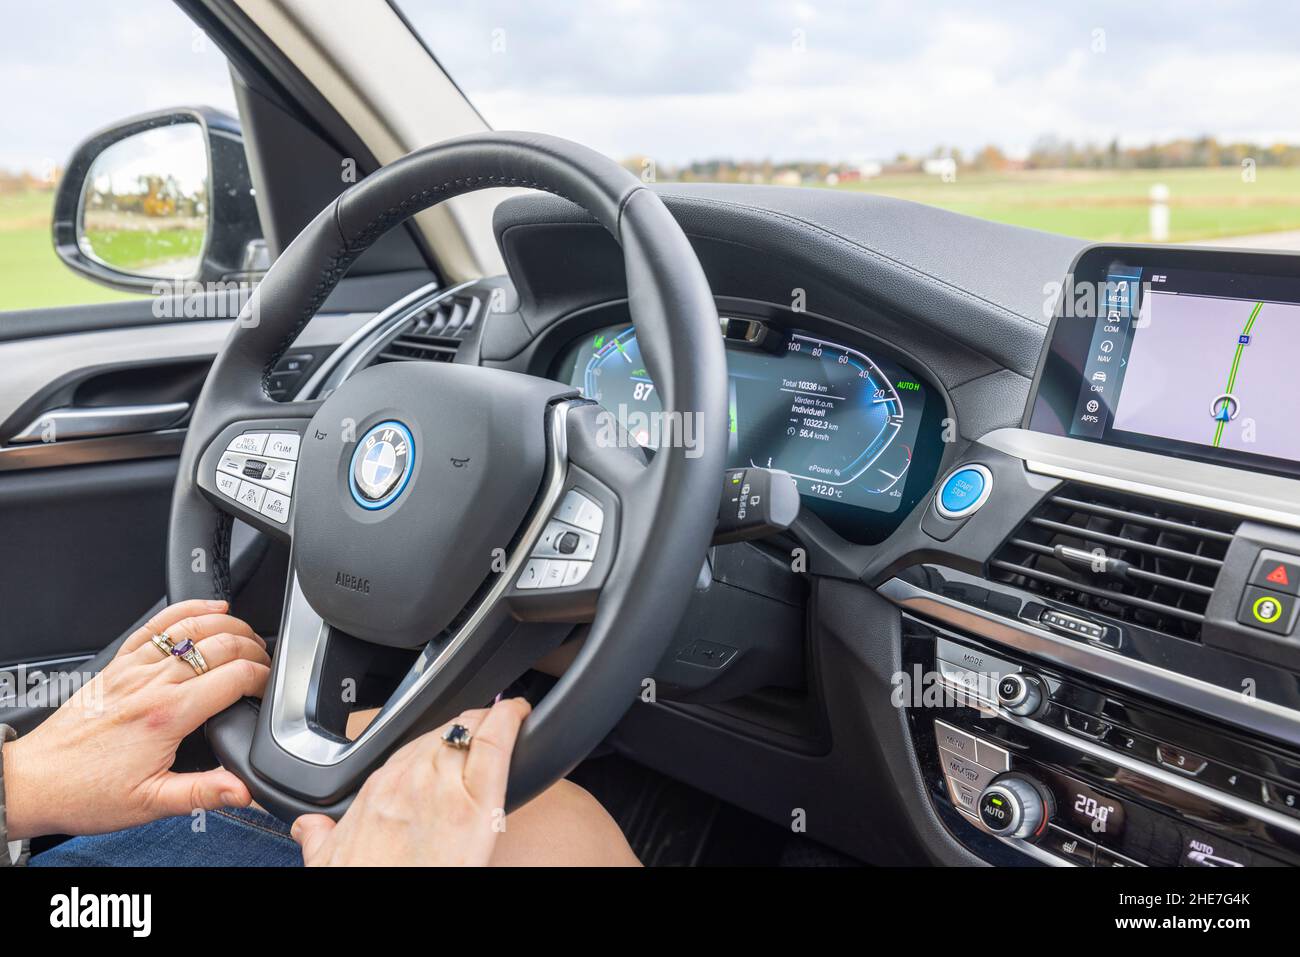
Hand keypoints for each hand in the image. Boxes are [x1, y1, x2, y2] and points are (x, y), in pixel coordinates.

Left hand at [2, 599, 270, 839]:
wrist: (34, 782)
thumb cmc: (85, 792)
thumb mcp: (150, 804)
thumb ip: (203, 794)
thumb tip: (244, 790)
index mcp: (167, 716)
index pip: (235, 677)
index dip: (264, 679)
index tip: (270, 690)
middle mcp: (152, 684)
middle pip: (221, 645)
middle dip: (256, 649)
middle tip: (266, 665)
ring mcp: (134, 669)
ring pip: (194, 627)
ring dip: (230, 625)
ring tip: (249, 637)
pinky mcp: (118, 665)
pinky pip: (158, 625)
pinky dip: (188, 610)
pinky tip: (210, 609)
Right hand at [292, 697, 530, 865]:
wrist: (383, 912)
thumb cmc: (366, 881)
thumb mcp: (328, 860)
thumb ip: (320, 836)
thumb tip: (309, 827)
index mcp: (377, 789)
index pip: (414, 746)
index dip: (439, 739)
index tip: (451, 739)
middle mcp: (409, 779)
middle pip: (443, 733)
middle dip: (466, 727)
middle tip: (486, 729)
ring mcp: (443, 786)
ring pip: (468, 731)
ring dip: (488, 722)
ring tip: (505, 722)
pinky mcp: (477, 802)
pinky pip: (494, 744)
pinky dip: (508, 722)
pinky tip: (517, 713)